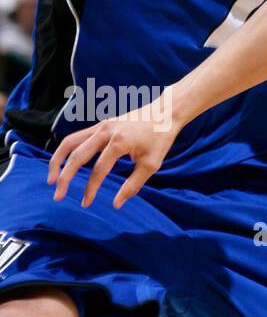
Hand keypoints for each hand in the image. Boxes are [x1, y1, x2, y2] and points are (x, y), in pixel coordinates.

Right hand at [48, 102, 177, 207]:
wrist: (164, 112)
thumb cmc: (160, 140)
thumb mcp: (151, 165)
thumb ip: (132, 185)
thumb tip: (116, 204)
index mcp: (119, 142)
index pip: (98, 170)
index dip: (90, 189)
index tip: (85, 204)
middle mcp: (105, 132)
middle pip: (77, 155)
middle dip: (64, 176)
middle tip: (58, 195)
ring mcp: (100, 126)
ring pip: (70, 142)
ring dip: (57, 160)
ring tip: (51, 177)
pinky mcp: (100, 125)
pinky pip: (77, 137)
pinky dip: (67, 151)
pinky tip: (64, 163)